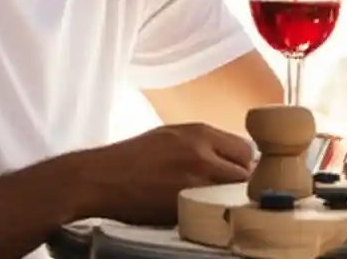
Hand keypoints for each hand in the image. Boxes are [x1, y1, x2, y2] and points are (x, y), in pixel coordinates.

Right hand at [73, 123, 253, 225]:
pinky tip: (201, 209)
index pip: (246, 150)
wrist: (100, 178)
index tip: (239, 170)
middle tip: (232, 189)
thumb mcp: (173, 134)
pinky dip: (210, 211)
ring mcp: (192, 183)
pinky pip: (210, 210)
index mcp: (199, 134)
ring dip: (229, 198)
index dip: (245, 163)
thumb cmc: (134, 155)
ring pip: (232, 194)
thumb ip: (205, 142)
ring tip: (217, 200)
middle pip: (245, 174)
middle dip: (242, 182)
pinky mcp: (181, 207)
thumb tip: (234, 154)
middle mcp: (201, 156)